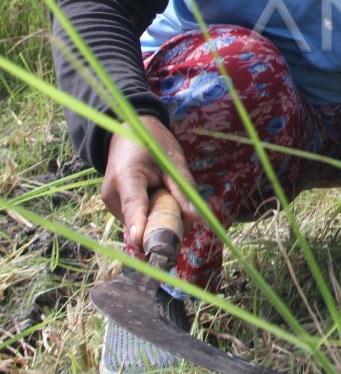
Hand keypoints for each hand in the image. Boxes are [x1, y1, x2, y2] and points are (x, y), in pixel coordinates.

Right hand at [100, 115, 201, 251]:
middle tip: (185, 214)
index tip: (143, 240)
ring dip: (158, 217)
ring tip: (165, 193)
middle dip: (164, 223)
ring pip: (140, 222)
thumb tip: (196, 218)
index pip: (134, 205)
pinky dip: (151, 213)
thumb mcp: (173, 161)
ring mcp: (111, 202)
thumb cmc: (152, 143)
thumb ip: (183, 190)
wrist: (127, 132)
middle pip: (141, 221)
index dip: (139, 224)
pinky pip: (138, 217)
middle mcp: (113, 194)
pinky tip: (156, 196)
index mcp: (126, 176)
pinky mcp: (114, 206)